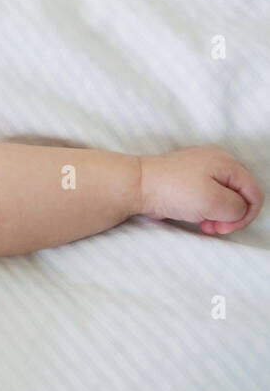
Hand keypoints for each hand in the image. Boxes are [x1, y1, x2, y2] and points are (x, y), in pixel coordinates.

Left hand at [140, 146, 263, 234]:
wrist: (136, 186)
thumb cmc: (174, 190)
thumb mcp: (214, 201)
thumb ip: (237, 207)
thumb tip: (237, 210)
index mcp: (227, 163)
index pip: (254, 193)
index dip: (246, 215)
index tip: (227, 227)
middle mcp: (215, 162)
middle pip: (239, 195)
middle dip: (231, 216)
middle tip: (215, 228)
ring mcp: (199, 170)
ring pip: (222, 198)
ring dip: (217, 215)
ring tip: (205, 225)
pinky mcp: (185, 180)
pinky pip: (205, 197)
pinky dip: (204, 210)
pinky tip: (195, 218)